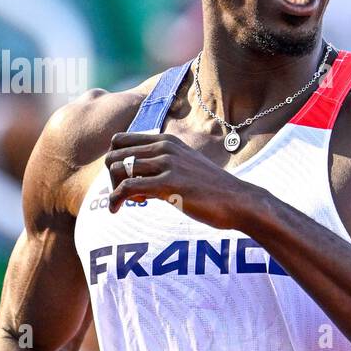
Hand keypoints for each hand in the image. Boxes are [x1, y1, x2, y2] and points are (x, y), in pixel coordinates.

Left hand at [105, 131, 258, 228]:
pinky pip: (126, 188)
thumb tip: (134, 181)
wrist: (239, 201)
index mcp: (167, 140)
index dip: (116, 161)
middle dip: (112, 177)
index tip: (127, 179)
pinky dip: (115, 200)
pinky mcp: (168, 184)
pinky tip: (117, 210)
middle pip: (114, 154)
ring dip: (113, 189)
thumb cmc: (213, 190)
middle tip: (125, 194)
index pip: (121, 140)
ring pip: (118, 169)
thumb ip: (162, 167)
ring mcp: (167, 164)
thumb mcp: (186, 167)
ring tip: (128, 202)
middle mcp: (165, 147)